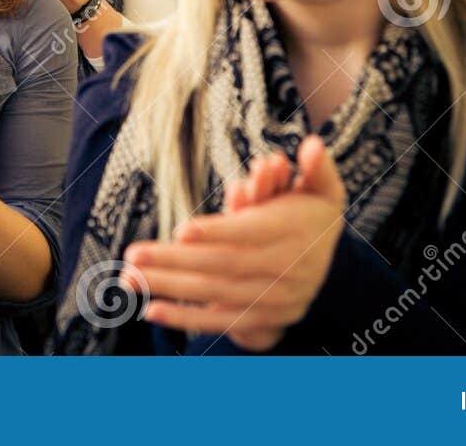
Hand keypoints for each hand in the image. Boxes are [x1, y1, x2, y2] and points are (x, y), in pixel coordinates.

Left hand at [123, 136, 345, 350]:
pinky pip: (219, 322)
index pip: (250, 235)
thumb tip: (312, 144)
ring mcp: (271, 300)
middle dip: (174, 261)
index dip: (216, 233)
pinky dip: (185, 318)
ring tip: (129, 278)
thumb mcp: (326, 189)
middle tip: (132, 254)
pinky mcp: (261, 320)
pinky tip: (152, 311)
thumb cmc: (315, 217)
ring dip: (169, 287)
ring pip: (214, 293)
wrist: (336, 272)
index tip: (180, 230)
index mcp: (293, 235)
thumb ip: (318, 167)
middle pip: (221, 266)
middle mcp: (283, 271)